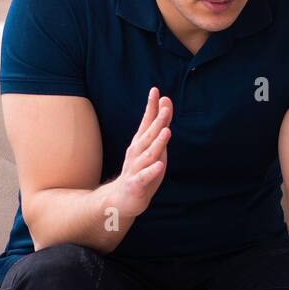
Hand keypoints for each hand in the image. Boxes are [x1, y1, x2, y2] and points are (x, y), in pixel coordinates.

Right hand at [113, 86, 170, 218]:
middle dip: (157, 122)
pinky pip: (143, 177)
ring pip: (147, 155)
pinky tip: (160, 165)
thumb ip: (160, 124)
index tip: (155, 90)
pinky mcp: (135, 184)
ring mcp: (135, 168)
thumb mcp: (153, 146)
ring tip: (167, 132)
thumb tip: (166, 101)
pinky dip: (151, 171)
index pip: (146, 122)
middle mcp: (136, 152)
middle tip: (166, 109)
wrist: (121, 199)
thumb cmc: (141, 169)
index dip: (151, 106)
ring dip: (157, 143)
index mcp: (141, 142)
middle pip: (148, 135)